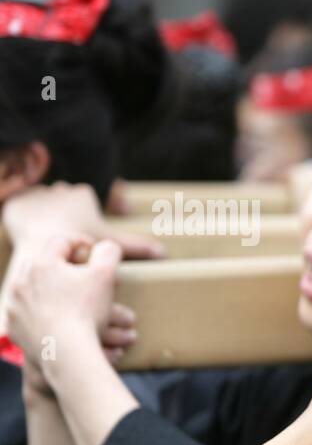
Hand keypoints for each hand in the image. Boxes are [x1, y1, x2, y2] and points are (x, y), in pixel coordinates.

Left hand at [1, 181, 164, 258]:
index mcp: (84, 194)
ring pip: (44, 208)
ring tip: (52, 244)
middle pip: (67, 205)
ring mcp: (37, 193)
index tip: (88, 238)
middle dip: (70, 221)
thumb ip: (138, 247)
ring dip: (48, 222)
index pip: (89, 203)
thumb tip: (165, 251)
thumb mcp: (114, 247)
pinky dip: (27, 223)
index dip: (90, 222)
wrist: (38, 256)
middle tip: (71, 245)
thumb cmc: (79, 252)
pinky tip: (33, 239)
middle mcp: (60, 188)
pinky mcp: (14, 202)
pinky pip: (22, 210)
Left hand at [5, 234, 121, 359]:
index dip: (81, 243)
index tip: (94, 251)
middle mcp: (21, 280)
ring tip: (69, 297)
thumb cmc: (86, 312)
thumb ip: (109, 252)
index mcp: (42, 263)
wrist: (65, 352)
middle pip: (43, 264)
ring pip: (31, 288)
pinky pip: (26, 313)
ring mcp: (14, 304)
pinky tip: (57, 318)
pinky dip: (40, 312)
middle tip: (82, 274)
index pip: (61, 242)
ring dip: (50, 289)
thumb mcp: (106, 276)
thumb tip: (106, 246)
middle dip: (63, 266)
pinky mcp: (14, 325)